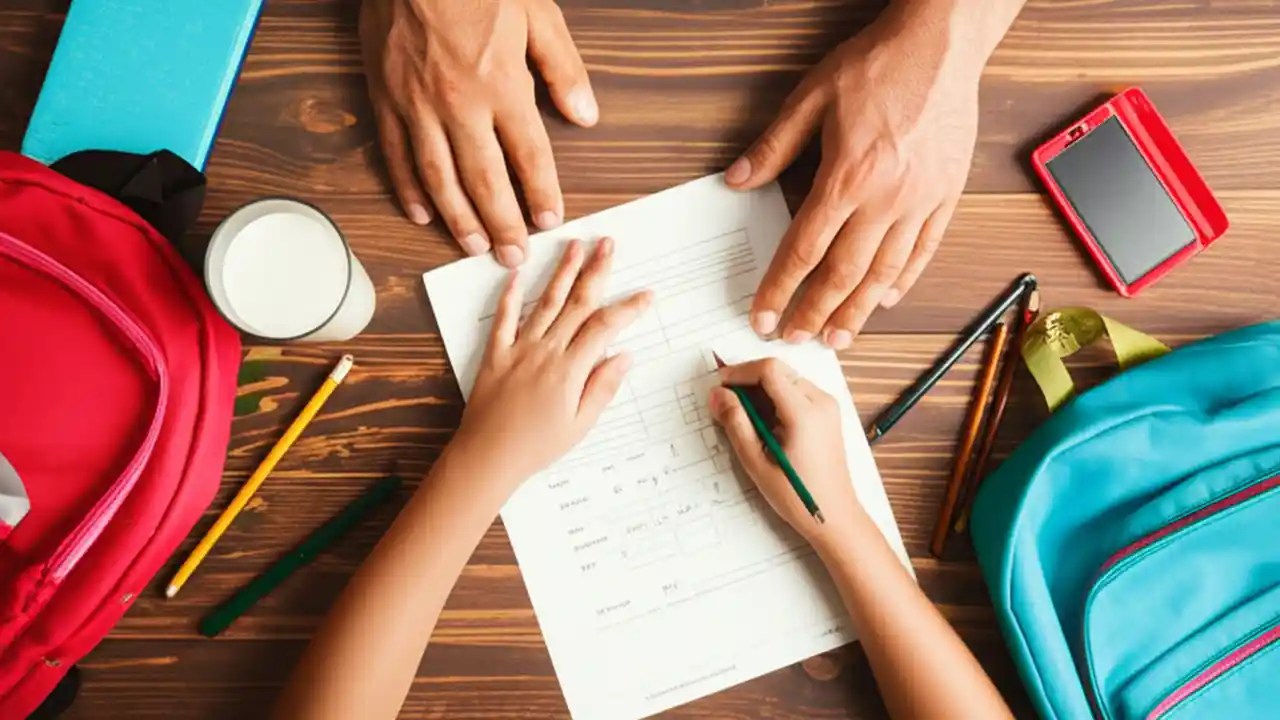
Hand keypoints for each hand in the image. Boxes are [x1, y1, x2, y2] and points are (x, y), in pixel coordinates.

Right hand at [360, 0, 596, 265]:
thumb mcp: (538, 15)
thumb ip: (563, 70)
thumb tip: (586, 116)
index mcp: (502, 84)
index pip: (529, 156)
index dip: (541, 194)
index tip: (550, 221)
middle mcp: (459, 105)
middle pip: (485, 180)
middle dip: (502, 225)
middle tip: (512, 256)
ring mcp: (417, 106)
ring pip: (439, 178)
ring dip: (458, 219)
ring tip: (473, 247)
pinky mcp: (384, 98)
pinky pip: (396, 155)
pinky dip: (408, 189)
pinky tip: (421, 215)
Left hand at [451, 238, 651, 484]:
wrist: (487, 456)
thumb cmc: (536, 447)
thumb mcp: (580, 424)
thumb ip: (602, 387)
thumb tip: (624, 356)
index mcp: (570, 370)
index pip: (606, 327)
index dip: (628, 308)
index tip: (646, 294)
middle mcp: (546, 351)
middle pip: (577, 303)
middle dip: (596, 271)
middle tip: (608, 245)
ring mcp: (519, 349)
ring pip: (546, 303)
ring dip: (562, 272)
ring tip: (575, 246)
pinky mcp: (495, 354)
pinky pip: (504, 318)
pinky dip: (511, 295)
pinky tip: (517, 274)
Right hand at [707, 358, 863, 549]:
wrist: (834, 515)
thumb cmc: (798, 495)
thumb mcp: (756, 462)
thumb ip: (735, 423)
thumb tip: (718, 394)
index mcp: (805, 414)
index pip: (769, 370)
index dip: (740, 372)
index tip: (720, 386)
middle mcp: (821, 402)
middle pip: (778, 370)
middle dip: (749, 380)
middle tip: (727, 402)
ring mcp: (828, 406)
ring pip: (786, 378)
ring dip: (761, 389)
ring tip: (745, 418)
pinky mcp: (827, 413)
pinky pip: (797, 390)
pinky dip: (776, 397)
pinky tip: (765, 422)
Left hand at [726, 2, 981, 347]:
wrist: (941, 43)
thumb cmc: (878, 64)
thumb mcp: (811, 96)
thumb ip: (773, 146)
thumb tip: (737, 180)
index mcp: (847, 176)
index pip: (803, 249)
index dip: (779, 289)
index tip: (763, 314)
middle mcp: (886, 197)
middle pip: (843, 272)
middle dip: (815, 313)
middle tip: (795, 337)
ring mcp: (921, 200)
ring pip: (886, 272)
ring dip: (858, 311)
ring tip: (837, 337)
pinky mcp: (947, 195)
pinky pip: (925, 250)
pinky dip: (905, 280)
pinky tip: (886, 300)